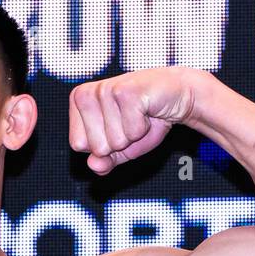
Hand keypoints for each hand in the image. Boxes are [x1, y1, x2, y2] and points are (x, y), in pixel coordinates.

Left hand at [68, 67, 203, 174]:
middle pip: (97, 147)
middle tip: (130, 121)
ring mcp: (105, 90)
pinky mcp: (126, 91)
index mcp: (77, 101)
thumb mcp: (119, 148)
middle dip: (120, 142)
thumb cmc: (144, 119)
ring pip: (115, 141)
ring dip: (133, 134)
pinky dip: (144, 128)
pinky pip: (132, 132)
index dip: (103, 145)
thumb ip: (103, 161)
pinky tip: (147, 110)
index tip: (116, 126)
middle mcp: (86, 94)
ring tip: (139, 115)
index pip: (77, 145)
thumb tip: (94, 165)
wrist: (176, 96)